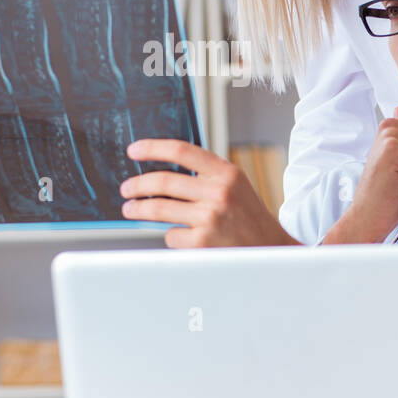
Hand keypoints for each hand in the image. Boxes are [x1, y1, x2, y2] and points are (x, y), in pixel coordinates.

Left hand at [119, 139, 300, 247]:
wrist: (271, 249)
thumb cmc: (248, 217)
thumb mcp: (235, 186)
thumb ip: (205, 175)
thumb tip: (161, 171)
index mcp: (226, 173)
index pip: (182, 151)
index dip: (153, 148)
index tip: (134, 150)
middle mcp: (218, 192)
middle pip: (163, 181)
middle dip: (137, 185)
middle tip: (126, 188)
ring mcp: (210, 218)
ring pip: (160, 209)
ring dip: (139, 209)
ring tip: (130, 209)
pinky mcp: (203, 243)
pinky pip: (172, 236)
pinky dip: (173, 236)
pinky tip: (184, 237)